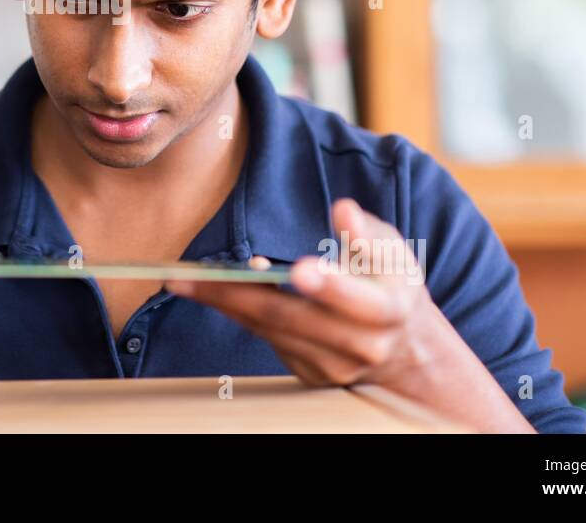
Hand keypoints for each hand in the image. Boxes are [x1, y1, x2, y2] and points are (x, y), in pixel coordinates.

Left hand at [167, 198, 532, 431]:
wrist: (402, 348)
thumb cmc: (389, 285)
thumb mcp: (392, 253)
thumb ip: (365, 232)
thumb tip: (343, 211)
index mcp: (386, 311)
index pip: (355, 300)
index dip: (329, 286)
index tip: (300, 269)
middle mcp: (358, 346)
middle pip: (290, 318)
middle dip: (237, 294)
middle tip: (191, 277)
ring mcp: (330, 367)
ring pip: (269, 330)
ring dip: (224, 303)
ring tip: (183, 280)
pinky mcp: (309, 374)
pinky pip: (266, 340)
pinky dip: (238, 313)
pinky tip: (211, 291)